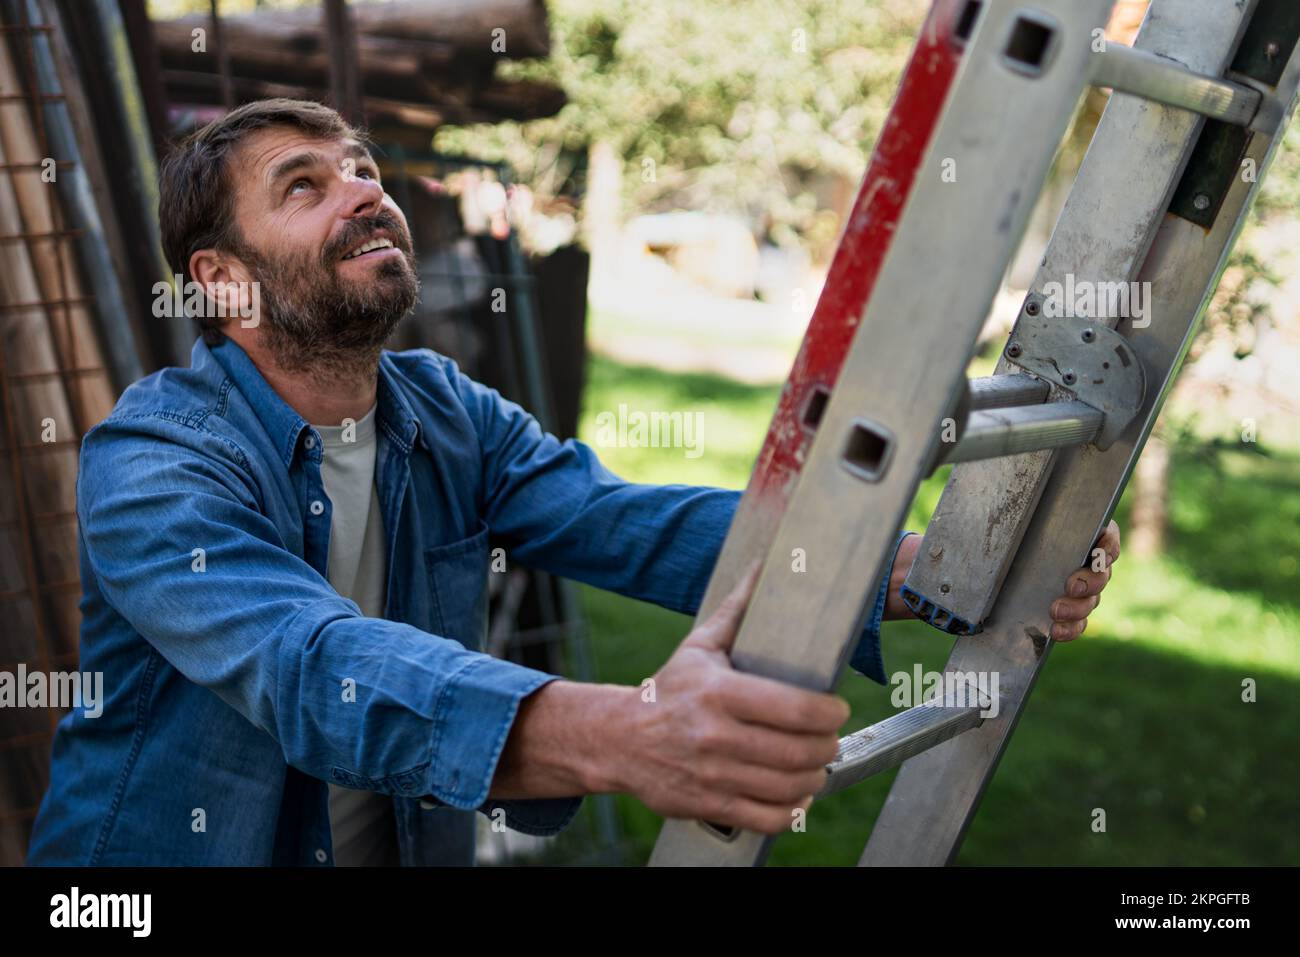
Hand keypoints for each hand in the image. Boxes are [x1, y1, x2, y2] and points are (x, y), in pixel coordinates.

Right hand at [606, 564, 848, 834]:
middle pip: (799, 751)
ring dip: (815, 776)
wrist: (619, 740)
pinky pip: (768, 818)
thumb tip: (766, 566)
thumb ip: (737, 609)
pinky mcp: (710, 804)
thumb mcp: (699, 647)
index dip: (829, 713)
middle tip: (829, 736)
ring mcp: (713, 775)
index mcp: (719, 693)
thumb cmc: (669, 691)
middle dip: (827, 745)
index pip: (795, 708)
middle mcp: (716, 736)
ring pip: (789, 786)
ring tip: (816, 763)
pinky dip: (792, 809)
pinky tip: (795, 793)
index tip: (836, 709)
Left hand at [885, 520, 1121, 639]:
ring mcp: (1067, 588)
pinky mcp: (1056, 613)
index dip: (1109, 542)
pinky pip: (1076, 624)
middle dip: (1092, 580)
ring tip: (1055, 611)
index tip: (1099, 549)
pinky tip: (1055, 630)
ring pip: (1091, 599)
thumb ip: (992, 507)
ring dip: (1080, 608)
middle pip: (1101, 570)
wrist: (952, 581)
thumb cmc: (970, 541)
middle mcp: (1072, 559)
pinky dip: (1071, 629)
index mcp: (1064, 530)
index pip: (1103, 533)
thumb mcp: (980, 521)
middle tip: (1069, 585)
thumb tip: (977, 484)